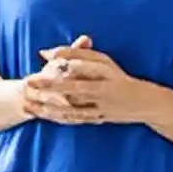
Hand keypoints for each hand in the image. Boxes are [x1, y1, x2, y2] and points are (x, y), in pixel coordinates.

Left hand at [30, 35, 147, 123]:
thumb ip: (76, 53)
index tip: (43, 57)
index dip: (62, 59)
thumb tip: (44, 53)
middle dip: (50, 84)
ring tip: (29, 102)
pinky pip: (76, 118)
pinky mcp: (99, 117)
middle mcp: (104, 87)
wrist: (143, 102)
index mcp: (105, 70)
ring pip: (73, 106)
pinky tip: (42, 114)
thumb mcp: (102, 61)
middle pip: (74, 85)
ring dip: (50, 105)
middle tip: (29, 81)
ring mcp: (102, 105)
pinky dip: (58, 116)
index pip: (82, 62)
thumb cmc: (116, 77)